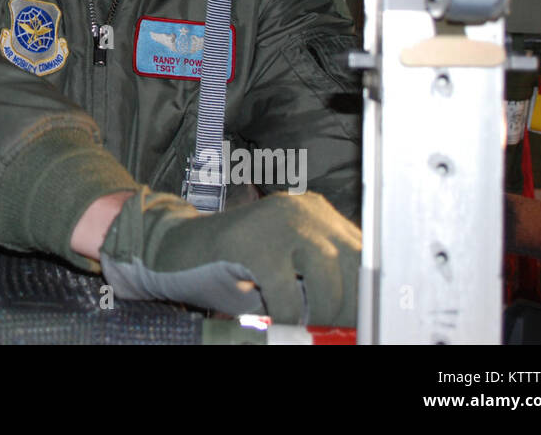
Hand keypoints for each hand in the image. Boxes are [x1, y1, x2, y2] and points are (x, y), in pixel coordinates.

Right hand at [99, 188, 360, 325]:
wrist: (171, 249)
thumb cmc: (231, 268)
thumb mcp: (287, 270)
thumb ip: (324, 281)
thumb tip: (364, 316)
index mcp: (318, 213)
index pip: (366, 256)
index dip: (369, 294)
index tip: (364, 321)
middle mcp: (305, 210)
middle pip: (357, 266)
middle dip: (349, 308)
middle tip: (332, 330)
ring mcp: (279, 222)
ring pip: (329, 283)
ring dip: (316, 314)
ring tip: (294, 319)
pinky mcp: (255, 243)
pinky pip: (288, 296)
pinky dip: (283, 316)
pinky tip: (268, 312)